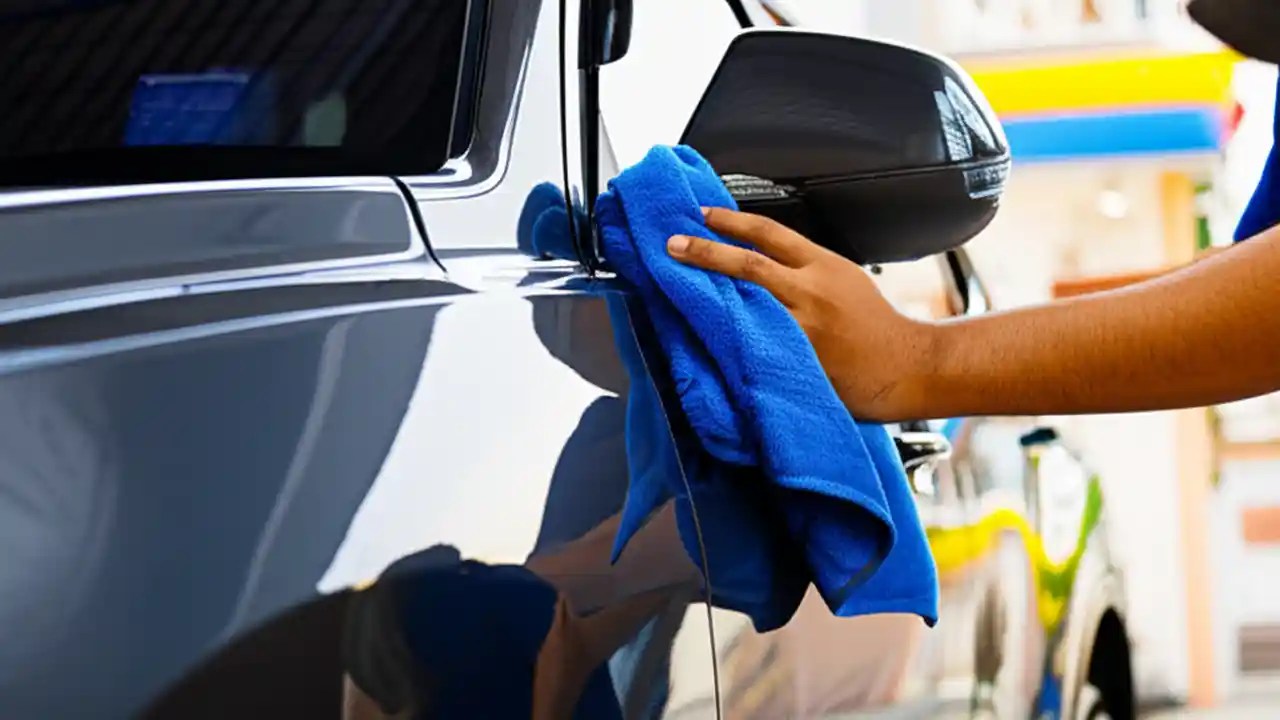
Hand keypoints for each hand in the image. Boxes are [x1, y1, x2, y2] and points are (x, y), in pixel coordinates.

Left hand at [667, 207, 936, 421]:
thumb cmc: (876, 326)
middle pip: (748, 264)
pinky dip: (728, 338)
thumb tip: (760, 256)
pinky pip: (755, 346)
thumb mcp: (846, 278)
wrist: (905, 367)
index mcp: (822, 266)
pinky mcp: (796, 361)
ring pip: (745, 305)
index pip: (769, 233)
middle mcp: (809, 293)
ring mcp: (801, 328)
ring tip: (676, 286)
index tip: (702, 216)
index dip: (731, 221)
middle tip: (673, 245)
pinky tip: (700, 335)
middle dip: (706, 252)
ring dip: (707, 295)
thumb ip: (805, 268)